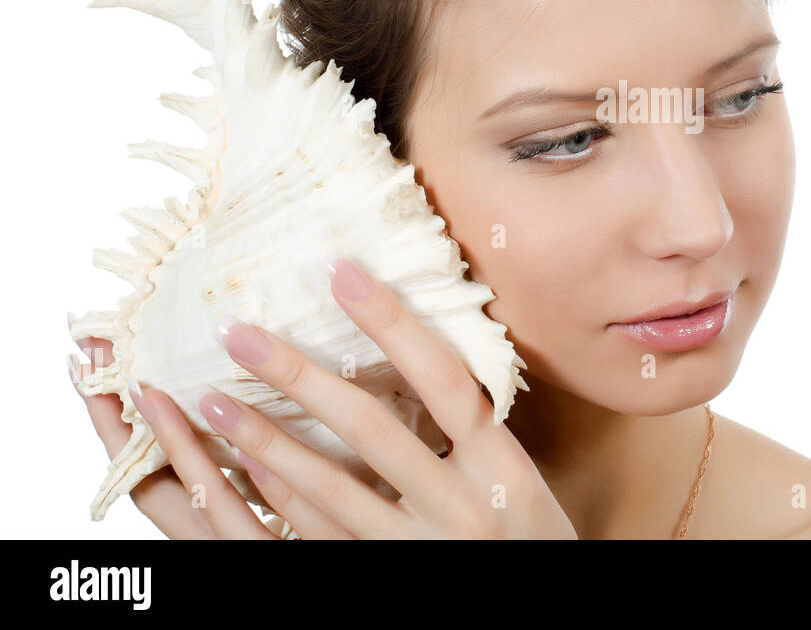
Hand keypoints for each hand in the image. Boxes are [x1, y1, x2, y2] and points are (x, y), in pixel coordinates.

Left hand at [70, 258, 577, 538]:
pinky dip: (280, 497)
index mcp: (502, 467)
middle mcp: (461, 507)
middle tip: (240, 334)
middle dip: (300, 376)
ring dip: (265, 440)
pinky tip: (244, 467)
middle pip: (372, 429)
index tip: (342, 271)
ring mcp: (420, 549)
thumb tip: (414, 351)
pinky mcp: (384, 576)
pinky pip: (320, 536)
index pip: (443, 378)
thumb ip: (473, 429)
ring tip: (213, 399)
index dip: (392, 322)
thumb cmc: (531, 541)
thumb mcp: (519, 479)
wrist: (541, 611)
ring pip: (331, 488)